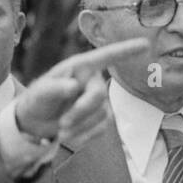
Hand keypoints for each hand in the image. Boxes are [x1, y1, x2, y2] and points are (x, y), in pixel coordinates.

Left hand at [16, 37, 148, 144]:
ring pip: (100, 115)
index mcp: (80, 67)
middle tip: (62, 125)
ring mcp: (100, 100)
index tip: (146, 44)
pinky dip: (85, 136)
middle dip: (80, 112)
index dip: (125, 51)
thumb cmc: (38, 99)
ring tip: (61, 132)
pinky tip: (71, 137)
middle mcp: (93, 80)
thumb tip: (73, 87)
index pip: (105, 57)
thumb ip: (54, 88)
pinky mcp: (101, 117)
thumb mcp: (40, 92)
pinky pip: (101, 128)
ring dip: (80, 127)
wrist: (37, 122)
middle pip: (98, 95)